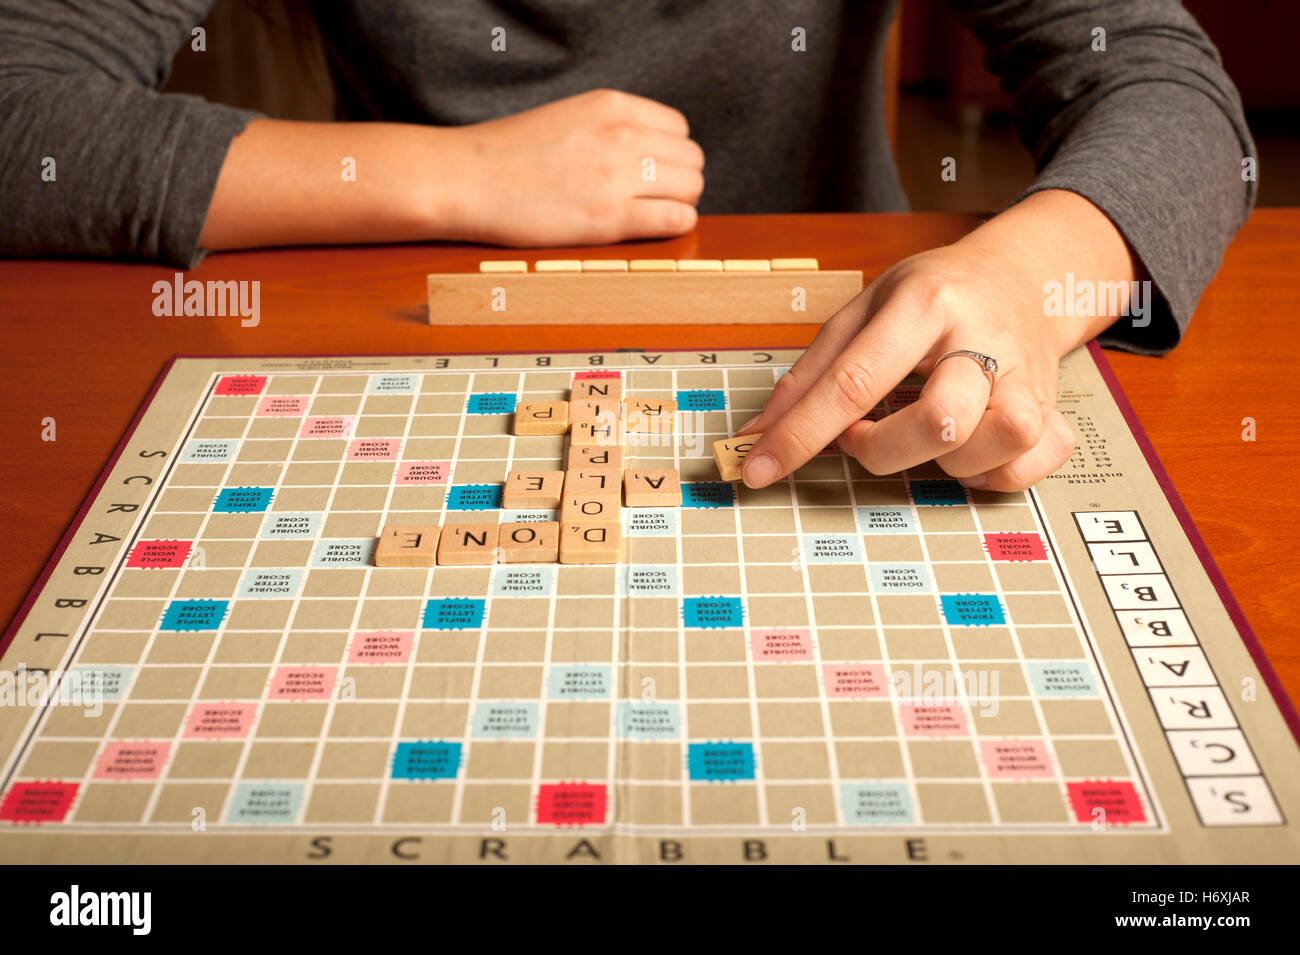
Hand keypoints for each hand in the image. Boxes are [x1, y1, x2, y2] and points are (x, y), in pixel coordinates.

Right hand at [441, 89, 704, 245]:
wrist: (467, 178)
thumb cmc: (508, 153)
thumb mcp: (568, 116)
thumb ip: (610, 127)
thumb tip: (647, 151)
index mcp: (612, 105)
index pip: (679, 128)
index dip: (671, 154)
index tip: (653, 172)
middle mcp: (623, 135)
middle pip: (691, 159)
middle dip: (679, 180)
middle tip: (653, 198)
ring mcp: (618, 176)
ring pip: (691, 188)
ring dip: (679, 203)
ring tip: (649, 214)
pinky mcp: (609, 218)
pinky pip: (675, 219)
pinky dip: (675, 225)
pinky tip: (652, 229)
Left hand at [738, 191, 1133, 491]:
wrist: (1024, 275)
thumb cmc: (934, 296)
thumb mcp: (864, 311)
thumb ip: (811, 374)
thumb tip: (757, 433)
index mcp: (923, 303)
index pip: (854, 380)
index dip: (800, 434)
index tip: (758, 469)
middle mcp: (982, 336)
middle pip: (939, 419)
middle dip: (883, 449)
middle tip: (865, 434)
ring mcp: (1028, 374)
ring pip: (1000, 441)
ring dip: (947, 461)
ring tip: (925, 438)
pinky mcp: (1054, 407)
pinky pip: (1032, 463)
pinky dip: (995, 475)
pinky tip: (969, 453)